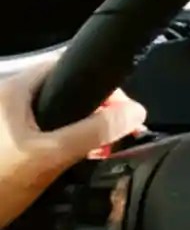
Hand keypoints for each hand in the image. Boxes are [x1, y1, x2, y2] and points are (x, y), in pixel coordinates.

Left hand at [0, 59, 146, 229]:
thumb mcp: (50, 156)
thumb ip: (95, 132)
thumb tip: (137, 113)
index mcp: (13, 90)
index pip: (67, 67)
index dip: (101, 85)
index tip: (124, 111)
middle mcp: (6, 100)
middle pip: (64, 92)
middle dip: (95, 112)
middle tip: (115, 136)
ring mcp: (4, 124)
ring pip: (54, 116)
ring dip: (80, 130)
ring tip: (99, 152)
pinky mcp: (5, 146)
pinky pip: (43, 135)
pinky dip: (63, 144)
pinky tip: (75, 162)